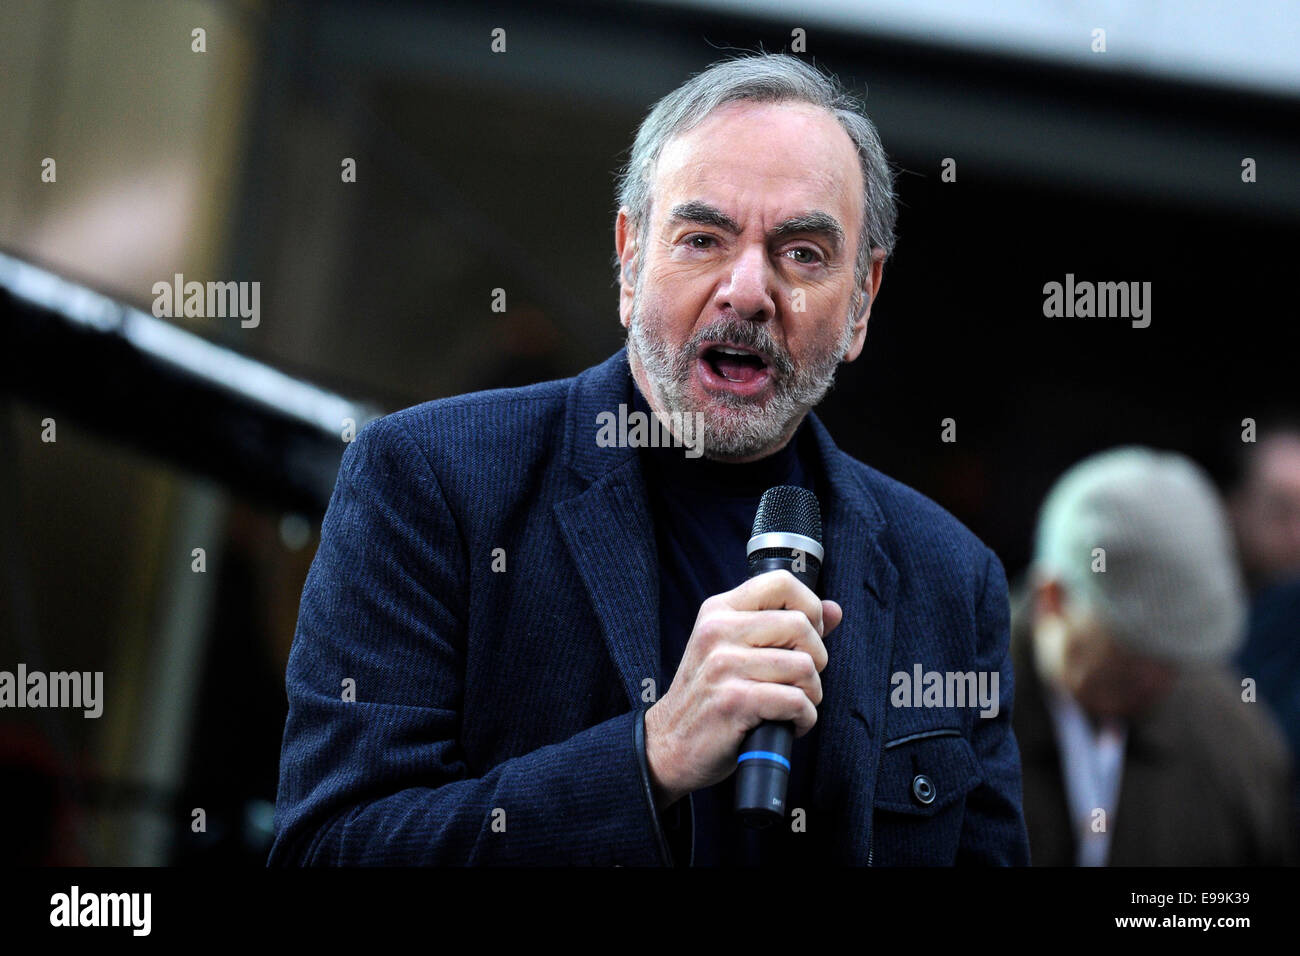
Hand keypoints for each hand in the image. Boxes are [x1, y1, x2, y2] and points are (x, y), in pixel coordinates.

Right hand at [643, 569, 842, 808]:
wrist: (669, 744)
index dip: (809, 608)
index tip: (804, 637)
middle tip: (799, 680)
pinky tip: (786, 724)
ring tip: (791, 705)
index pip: (782, 583)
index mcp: (719, 610)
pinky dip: (803, 719)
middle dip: (816, 659)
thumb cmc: (709, 696)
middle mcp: (718, 630)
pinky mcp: (733, 701)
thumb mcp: (737, 649)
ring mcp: (723, 665)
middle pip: (802, 626)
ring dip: (811, 694)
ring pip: (805, 666)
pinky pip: (796, 701)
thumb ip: (785, 626)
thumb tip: (834, 610)